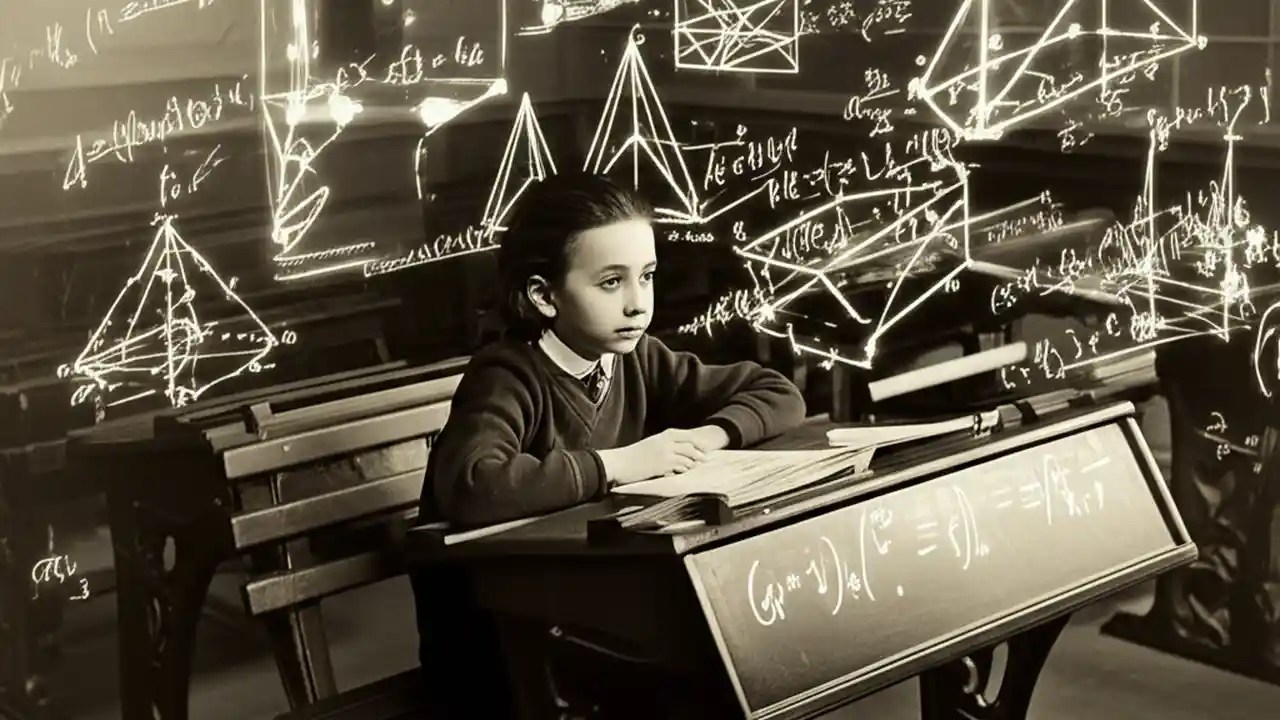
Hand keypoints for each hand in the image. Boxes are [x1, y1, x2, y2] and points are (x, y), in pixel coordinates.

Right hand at [598, 428, 720, 485]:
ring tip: (694, 468)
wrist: (620, 463)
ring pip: (687, 459)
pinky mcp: (663, 466)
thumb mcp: (651, 444)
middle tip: (703, 461)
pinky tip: (681, 473)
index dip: (697, 444)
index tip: (703, 449)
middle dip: (698, 455)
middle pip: (690, 447)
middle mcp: (667, 442)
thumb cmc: (634, 455)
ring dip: (691, 464)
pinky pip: (679, 469)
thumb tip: (680, 451)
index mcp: (664, 435)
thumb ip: (666, 445)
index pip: (687, 436)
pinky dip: (682, 471)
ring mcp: (666, 454)